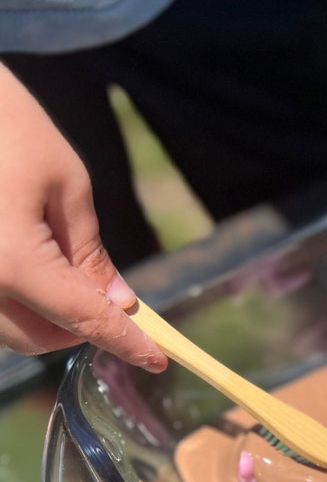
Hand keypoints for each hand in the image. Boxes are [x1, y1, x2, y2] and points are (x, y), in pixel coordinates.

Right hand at [0, 65, 165, 369]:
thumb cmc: (7, 124)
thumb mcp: (67, 186)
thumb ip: (91, 255)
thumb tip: (117, 303)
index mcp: (12, 263)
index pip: (82, 319)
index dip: (125, 342)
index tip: (157, 358)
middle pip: (39, 339)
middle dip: (82, 329)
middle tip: (114, 303)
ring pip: (10, 330)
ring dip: (49, 319)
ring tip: (71, 271)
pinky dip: (21, 302)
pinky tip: (38, 264)